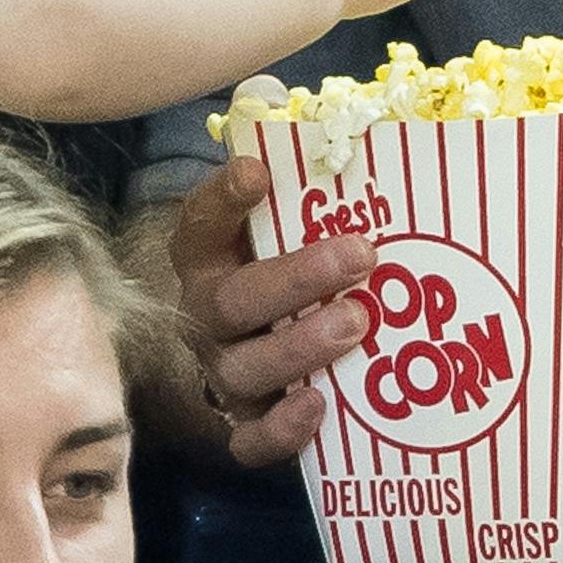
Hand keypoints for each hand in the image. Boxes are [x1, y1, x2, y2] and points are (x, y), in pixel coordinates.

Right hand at [168, 156, 374, 467]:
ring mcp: (223, 370)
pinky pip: (248, 439)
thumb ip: (310, 187)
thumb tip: (346, 123)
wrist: (270, 340)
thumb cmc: (293, 265)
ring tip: (358, 324)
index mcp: (210, 256)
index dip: (223, 198)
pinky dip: (280, 429)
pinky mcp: (244, 422)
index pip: (202, 222)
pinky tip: (319, 407)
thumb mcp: (295, 221)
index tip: (257, 173)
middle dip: (296, 279)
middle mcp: (207, 314)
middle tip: (361, 256)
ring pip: (243, 368)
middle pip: (232, 302)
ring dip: (299, 348)